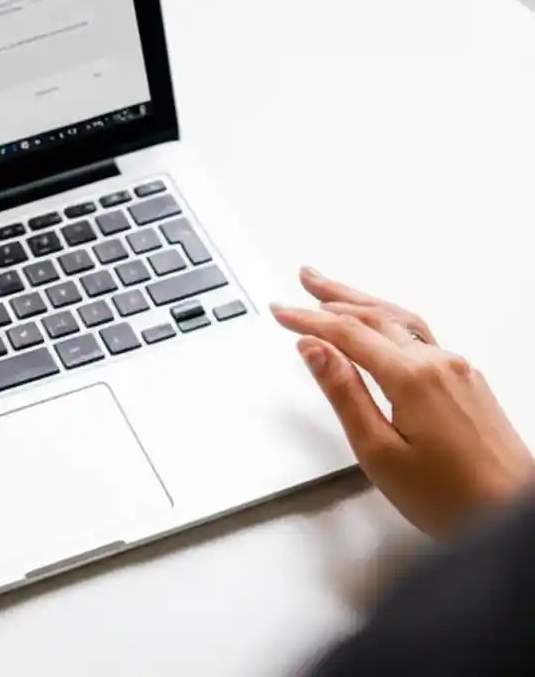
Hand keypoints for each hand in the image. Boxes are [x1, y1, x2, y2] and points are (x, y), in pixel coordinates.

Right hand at [273, 267, 533, 537]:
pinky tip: (380, 325)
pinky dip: (389, 321)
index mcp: (413, 378)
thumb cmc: (450, 496)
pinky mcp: (467, 382)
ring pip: (401, 321)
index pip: (348, 334)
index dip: (309, 320)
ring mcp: (458, 370)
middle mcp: (439, 364)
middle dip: (334, 296)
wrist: (514, 514)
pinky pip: (421, 336)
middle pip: (376, 315)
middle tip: (304, 280)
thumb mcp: (378, 451)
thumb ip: (344, 393)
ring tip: (334, 292)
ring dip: (363, 302)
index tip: (281, 311)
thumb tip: (315, 350)